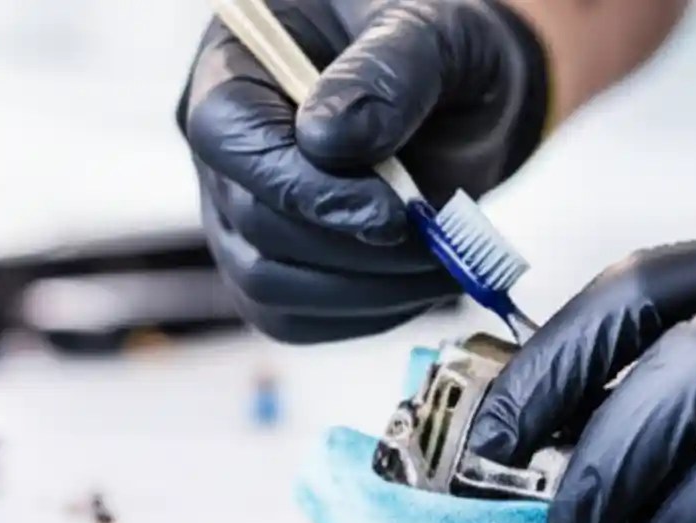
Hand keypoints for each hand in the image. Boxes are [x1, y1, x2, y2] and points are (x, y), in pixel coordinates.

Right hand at [178, 0, 548, 342]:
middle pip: (253, 224)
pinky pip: (298, 320)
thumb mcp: (429, 30)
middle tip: (437, 238)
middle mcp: (228, 148)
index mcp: (239, 65)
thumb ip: (386, 70)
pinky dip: (366, 315)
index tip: (387, 212)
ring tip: (442, 261)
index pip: (228, 134)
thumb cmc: (439, 50)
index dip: (301, 185)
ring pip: (270, 287)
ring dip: (366, 291)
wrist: (467, 98)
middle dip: (352, 246)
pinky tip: (418, 282)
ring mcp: (244, 215)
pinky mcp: (277, 269)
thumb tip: (328, 139)